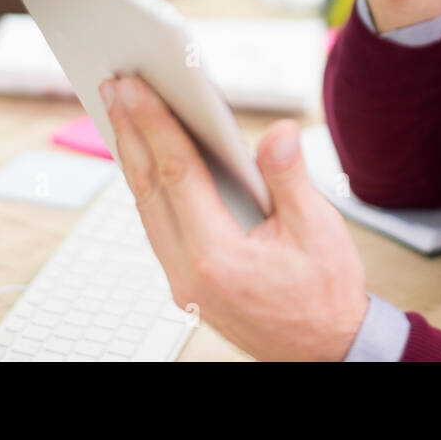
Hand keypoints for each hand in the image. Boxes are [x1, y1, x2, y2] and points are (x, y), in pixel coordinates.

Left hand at [98, 74, 369, 360]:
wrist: (326, 353)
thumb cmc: (326, 295)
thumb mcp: (319, 229)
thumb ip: (290, 175)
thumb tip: (277, 131)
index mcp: (218, 256)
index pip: (176, 174)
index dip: (154, 123)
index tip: (134, 86)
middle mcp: (188, 273)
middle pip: (147, 189)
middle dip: (129, 131)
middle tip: (114, 86)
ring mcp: (183, 282)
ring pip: (145, 209)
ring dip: (132, 157)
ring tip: (122, 113)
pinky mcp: (187, 283)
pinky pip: (157, 225)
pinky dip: (149, 186)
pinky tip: (148, 160)